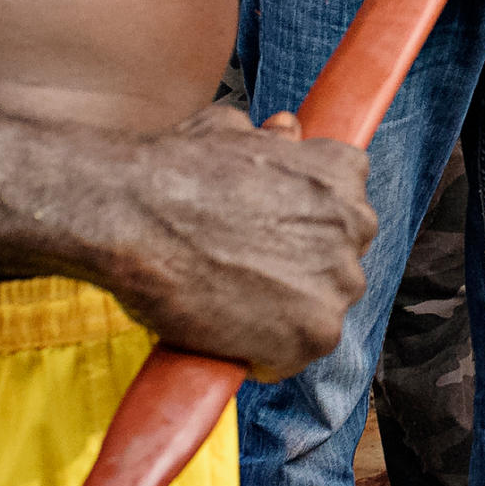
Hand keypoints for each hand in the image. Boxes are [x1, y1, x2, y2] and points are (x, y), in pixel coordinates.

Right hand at [99, 108, 378, 370]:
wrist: (132, 214)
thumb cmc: (171, 171)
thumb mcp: (227, 130)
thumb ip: (271, 140)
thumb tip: (287, 131)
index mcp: (342, 174)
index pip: (346, 208)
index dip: (307, 224)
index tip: (278, 234)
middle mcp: (352, 227)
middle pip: (339, 261)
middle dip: (302, 269)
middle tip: (249, 271)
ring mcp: (337, 283)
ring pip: (322, 309)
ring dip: (286, 312)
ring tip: (232, 304)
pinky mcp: (313, 334)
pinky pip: (294, 354)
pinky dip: (264, 354)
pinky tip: (228, 338)